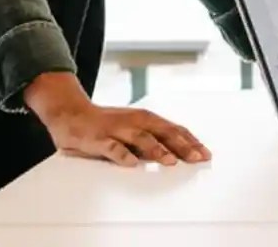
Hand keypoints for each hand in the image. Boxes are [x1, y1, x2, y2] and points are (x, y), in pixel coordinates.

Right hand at [24, 72, 209, 166]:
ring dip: (157, 150)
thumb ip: (154, 142)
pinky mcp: (98, 139)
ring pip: (141, 139)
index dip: (192, 141)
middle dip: (182, 146)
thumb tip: (180, 154)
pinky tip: (132, 163)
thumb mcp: (134, 131)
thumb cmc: (106, 125)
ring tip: (170, 161)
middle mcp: (135, 121)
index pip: (174, 130)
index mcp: (146, 119)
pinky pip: (112, 147)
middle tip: (197, 158)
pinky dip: (123, 155)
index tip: (206, 154)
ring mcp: (117, 129)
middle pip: (163, 133)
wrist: (71, 114)